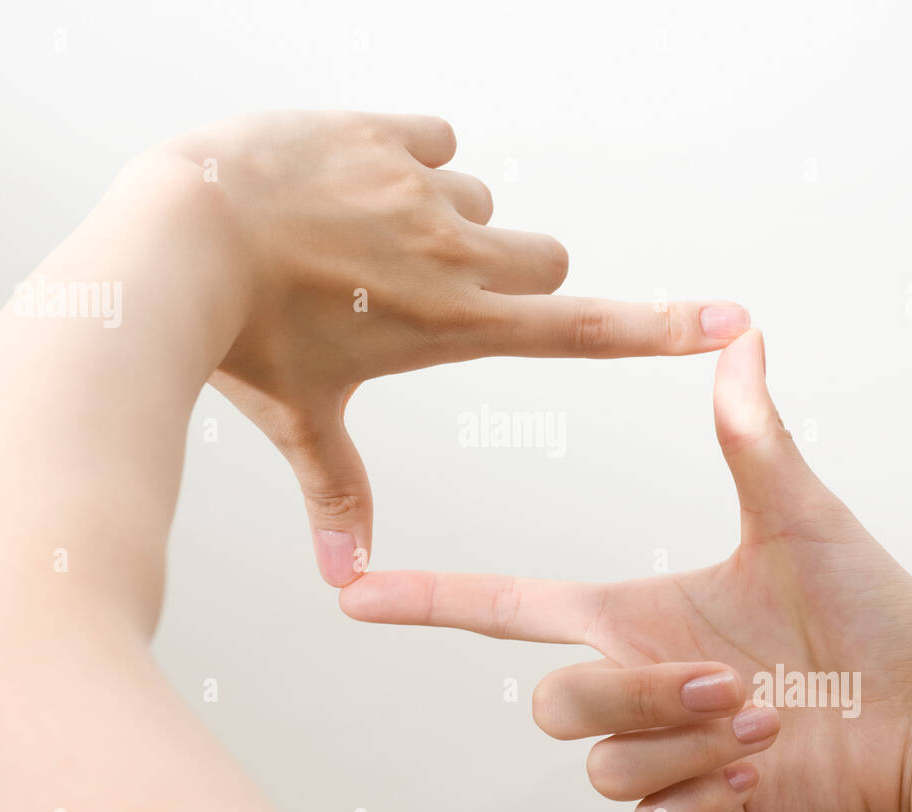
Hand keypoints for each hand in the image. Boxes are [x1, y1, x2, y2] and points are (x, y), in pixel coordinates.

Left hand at [122, 111, 750, 584]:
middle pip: (542, 256)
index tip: (732, 320)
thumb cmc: (243, 339)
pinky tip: (344, 182)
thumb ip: (335, 490)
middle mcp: (457, 253)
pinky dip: (408, 156)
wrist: (179, 241)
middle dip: (507, 271)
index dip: (662, 328)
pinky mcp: (385, 132)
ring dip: (442, 214)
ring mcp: (423, 186)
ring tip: (359, 235)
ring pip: (478, 194)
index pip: (581, 330)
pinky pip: (435, 136)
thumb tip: (342, 580)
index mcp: (452, 324)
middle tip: (428, 282)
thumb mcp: (302, 419)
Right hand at [340, 329, 911, 811]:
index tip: (356, 590)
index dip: (429, 597)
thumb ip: (752, 434)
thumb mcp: (801, 518)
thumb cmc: (870, 613)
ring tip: (766, 718)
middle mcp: (634, 683)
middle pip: (553, 706)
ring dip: (689, 743)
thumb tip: (742, 338)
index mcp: (632, 615)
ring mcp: (659, 754)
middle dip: (638, 694)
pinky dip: (705, 798)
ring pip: (603, 765)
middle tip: (734, 681)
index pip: (505, 607)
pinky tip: (760, 773)